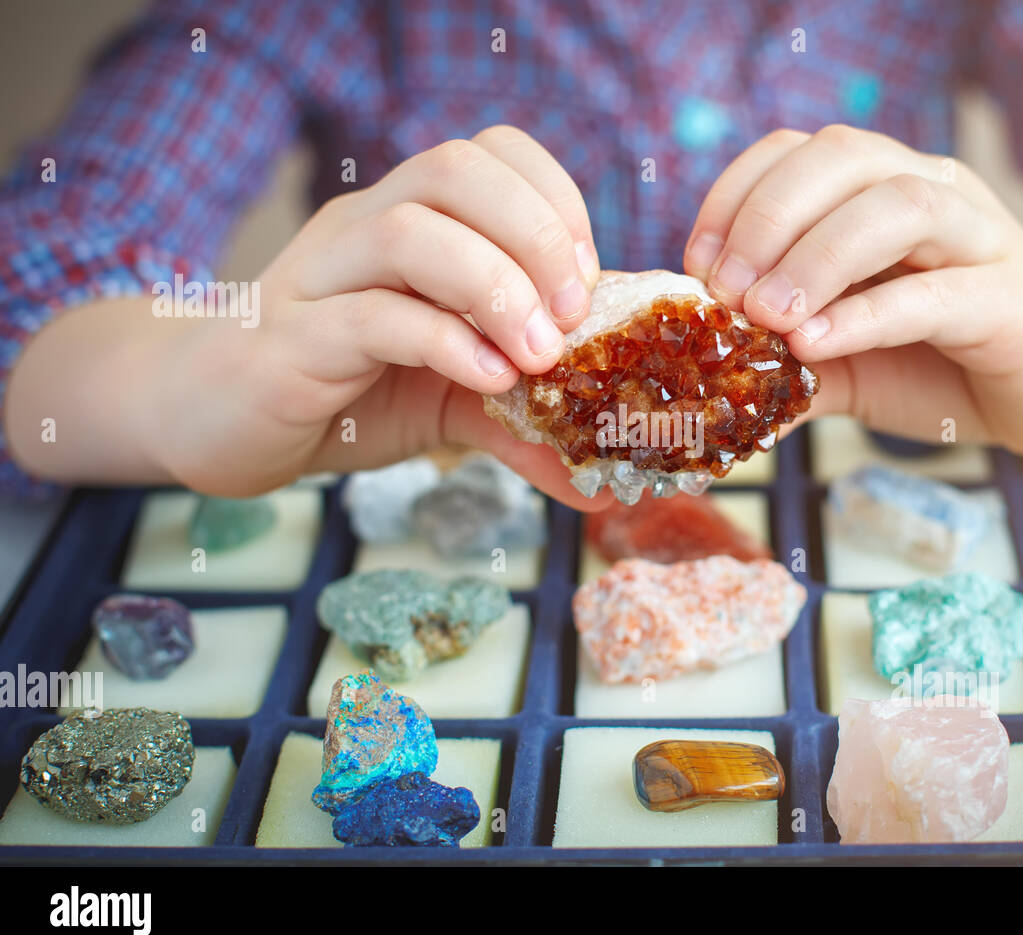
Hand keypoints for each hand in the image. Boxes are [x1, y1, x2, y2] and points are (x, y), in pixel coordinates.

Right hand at [148, 126, 608, 504]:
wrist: (215, 420)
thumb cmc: (343, 392)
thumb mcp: (450, 400)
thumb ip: (520, 422)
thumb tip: (593, 480)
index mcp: (411, 218)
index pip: (491, 153)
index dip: (554, 203)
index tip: (589, 280)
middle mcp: (363, 228)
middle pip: (455, 171)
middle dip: (536, 235)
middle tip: (575, 317)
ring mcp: (321, 277)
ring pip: (409, 233)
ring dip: (495, 287)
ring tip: (539, 357)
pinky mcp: (292, 340)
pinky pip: (370, 317)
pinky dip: (443, 342)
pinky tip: (488, 379)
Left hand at [682, 126, 1022, 456]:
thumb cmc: (951, 361)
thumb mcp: (851, 362)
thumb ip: (786, 364)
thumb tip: (708, 388)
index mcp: (885, 191)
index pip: (801, 153)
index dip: (738, 196)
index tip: (697, 262)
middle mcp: (934, 194)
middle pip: (845, 158)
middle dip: (768, 217)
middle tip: (723, 291)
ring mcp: (980, 241)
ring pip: (897, 208)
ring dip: (817, 255)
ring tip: (764, 316)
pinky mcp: (1013, 303)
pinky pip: (936, 294)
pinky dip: (867, 314)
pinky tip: (814, 343)